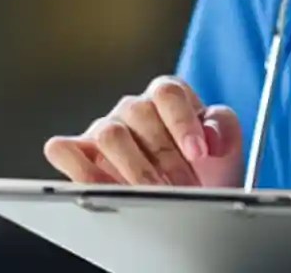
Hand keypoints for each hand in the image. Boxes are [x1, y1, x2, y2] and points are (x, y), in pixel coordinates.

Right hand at [43, 75, 242, 187]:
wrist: (189, 198)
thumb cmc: (205, 168)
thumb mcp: (225, 147)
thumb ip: (223, 129)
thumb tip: (209, 135)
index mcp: (168, 95)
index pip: (168, 92)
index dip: (183, 122)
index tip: (198, 153)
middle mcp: (133, 108)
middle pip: (139, 116)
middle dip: (167, 158)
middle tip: (185, 188)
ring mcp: (104, 128)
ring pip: (109, 134)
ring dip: (134, 170)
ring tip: (155, 196)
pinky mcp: (79, 153)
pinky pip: (64, 150)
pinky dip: (80, 168)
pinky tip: (106, 189)